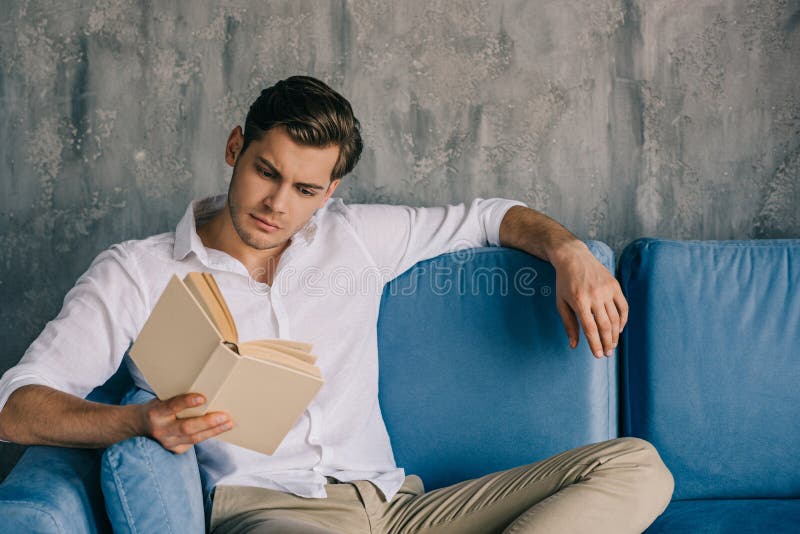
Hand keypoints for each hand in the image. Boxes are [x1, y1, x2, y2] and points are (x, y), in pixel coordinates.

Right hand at [137, 393, 233, 453]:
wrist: (139, 426)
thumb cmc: (157, 407)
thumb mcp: (162, 399)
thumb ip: (178, 398)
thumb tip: (206, 391)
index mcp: (155, 413)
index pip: (172, 406)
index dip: (187, 402)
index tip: (202, 398)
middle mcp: (160, 429)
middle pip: (186, 427)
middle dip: (207, 422)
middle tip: (224, 416)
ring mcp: (167, 442)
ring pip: (194, 438)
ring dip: (214, 430)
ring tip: (228, 423)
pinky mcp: (174, 449)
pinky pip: (194, 442)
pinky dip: (208, 434)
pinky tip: (219, 429)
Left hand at [550, 240, 628, 357]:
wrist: (574, 257)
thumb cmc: (564, 282)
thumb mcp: (561, 302)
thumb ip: (568, 324)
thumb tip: (574, 345)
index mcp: (579, 300)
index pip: (590, 328)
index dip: (595, 344)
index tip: (598, 355)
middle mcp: (595, 295)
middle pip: (605, 325)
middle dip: (607, 343)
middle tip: (607, 354)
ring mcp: (607, 290)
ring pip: (615, 318)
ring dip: (615, 335)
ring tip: (612, 345)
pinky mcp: (615, 285)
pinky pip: (623, 307)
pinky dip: (623, 320)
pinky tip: (619, 329)